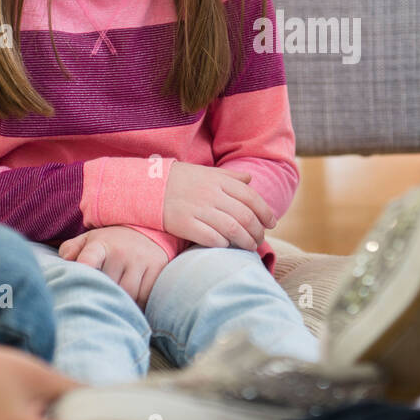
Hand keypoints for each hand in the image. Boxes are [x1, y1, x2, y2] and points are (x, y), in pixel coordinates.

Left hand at [58, 226, 168, 308]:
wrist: (147, 228)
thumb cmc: (111, 242)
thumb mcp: (89, 240)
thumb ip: (71, 250)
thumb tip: (65, 262)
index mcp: (100, 245)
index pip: (90, 257)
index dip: (84, 267)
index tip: (81, 275)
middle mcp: (122, 252)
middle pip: (109, 286)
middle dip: (104, 295)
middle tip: (101, 298)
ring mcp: (141, 260)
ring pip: (129, 294)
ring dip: (123, 301)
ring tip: (117, 299)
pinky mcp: (158, 267)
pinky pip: (146, 295)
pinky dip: (139, 302)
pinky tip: (134, 299)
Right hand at [162, 161, 276, 250]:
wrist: (148, 186)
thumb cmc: (180, 180)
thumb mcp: (206, 172)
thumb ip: (230, 177)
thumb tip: (251, 180)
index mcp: (219, 181)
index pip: (251, 198)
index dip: (265, 212)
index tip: (271, 223)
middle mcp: (211, 194)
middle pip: (245, 216)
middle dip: (258, 231)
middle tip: (261, 239)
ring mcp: (198, 210)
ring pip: (232, 229)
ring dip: (246, 241)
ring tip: (250, 247)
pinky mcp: (184, 224)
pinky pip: (211, 238)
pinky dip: (223, 244)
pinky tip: (227, 246)